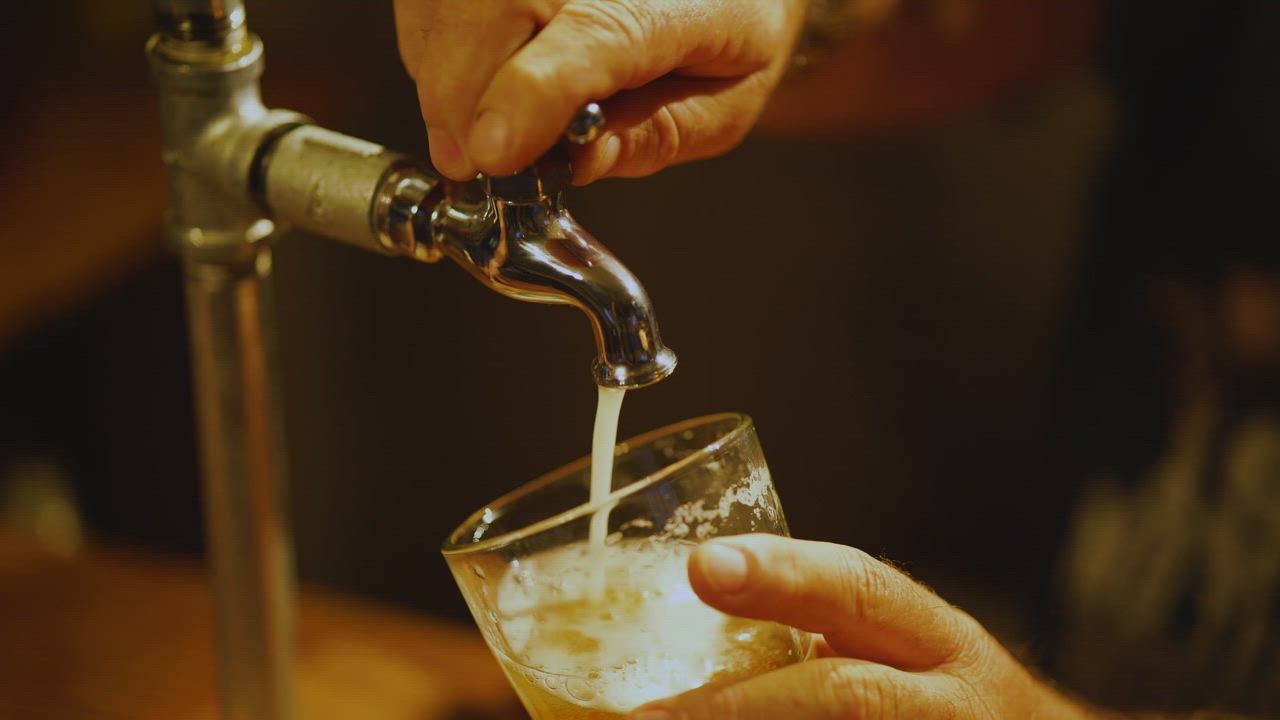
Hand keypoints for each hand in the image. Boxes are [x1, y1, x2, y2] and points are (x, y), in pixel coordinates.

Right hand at [394, 0, 808, 182]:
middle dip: (464, 107)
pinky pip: (429, 4)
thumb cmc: (728, 22)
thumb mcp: (726, 97)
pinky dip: (435, 46)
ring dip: (445, 79)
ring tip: (490, 117)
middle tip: (481, 163)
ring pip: (443, 13)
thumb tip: (581, 163)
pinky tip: (480, 73)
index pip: (590, 36)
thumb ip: (658, 134)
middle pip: (487, 18)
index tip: (495, 157)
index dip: (528, 97)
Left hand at [631, 534, 1096, 719]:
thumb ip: (824, 627)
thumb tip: (695, 597)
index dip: (785, 576)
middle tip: (647, 717)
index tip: (704, 567)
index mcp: (936, 640)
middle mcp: (947, 701)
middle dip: (741, 707)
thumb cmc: (944, 699)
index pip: (861, 589)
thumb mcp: (906, 652)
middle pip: (846, 696)